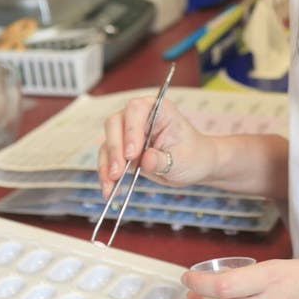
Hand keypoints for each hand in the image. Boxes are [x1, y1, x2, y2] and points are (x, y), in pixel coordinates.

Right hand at [97, 96, 216, 197]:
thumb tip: (145, 160)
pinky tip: (108, 189)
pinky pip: (107, 159)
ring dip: (107, 165)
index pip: (136, 110)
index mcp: (158, 109)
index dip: (131, 129)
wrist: (192, 165)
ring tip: (110, 186)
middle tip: (118, 172)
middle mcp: (139, 117)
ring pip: (107, 142)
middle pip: (115, 124)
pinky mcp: (121, 150)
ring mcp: (127, 133)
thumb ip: (163, 159)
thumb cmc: (192, 155)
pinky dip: (105, 174)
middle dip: (115, 149)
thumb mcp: (182, 159)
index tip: (132, 154)